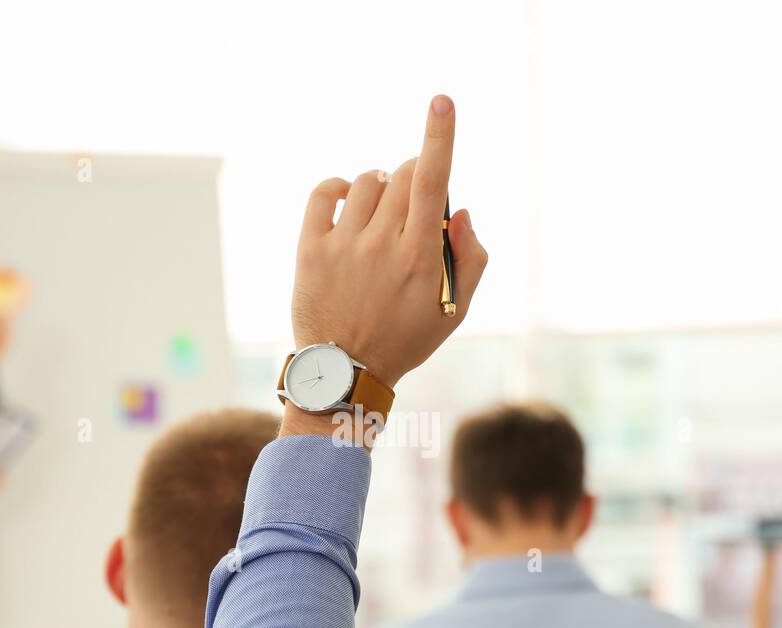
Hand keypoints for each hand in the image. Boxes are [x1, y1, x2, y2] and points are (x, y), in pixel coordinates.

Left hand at [289, 94, 487, 390]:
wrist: (345, 372)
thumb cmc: (407, 338)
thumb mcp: (454, 310)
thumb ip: (470, 258)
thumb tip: (459, 210)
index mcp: (420, 258)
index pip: (432, 183)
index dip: (439, 137)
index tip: (441, 102)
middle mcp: (382, 245)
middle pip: (403, 175)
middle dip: (415, 176)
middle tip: (414, 206)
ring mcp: (343, 245)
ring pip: (368, 183)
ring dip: (382, 186)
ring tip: (383, 214)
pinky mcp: (311, 249)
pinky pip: (325, 192)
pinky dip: (339, 186)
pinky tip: (348, 200)